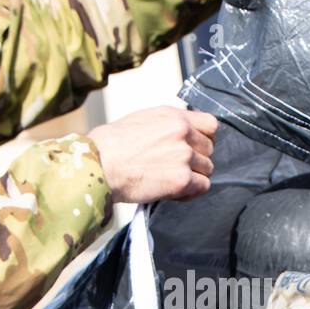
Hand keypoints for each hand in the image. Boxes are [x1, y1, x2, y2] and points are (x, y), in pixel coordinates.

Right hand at [88, 106, 217, 204]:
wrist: (98, 164)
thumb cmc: (112, 145)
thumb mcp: (143, 120)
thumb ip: (169, 124)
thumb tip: (184, 133)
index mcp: (174, 116)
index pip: (211, 124)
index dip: (204, 138)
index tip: (195, 146)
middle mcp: (183, 133)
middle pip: (210, 149)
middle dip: (197, 159)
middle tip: (176, 167)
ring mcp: (184, 156)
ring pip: (208, 169)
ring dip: (194, 176)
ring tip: (171, 179)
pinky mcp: (182, 180)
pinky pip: (202, 186)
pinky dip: (190, 191)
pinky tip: (173, 191)